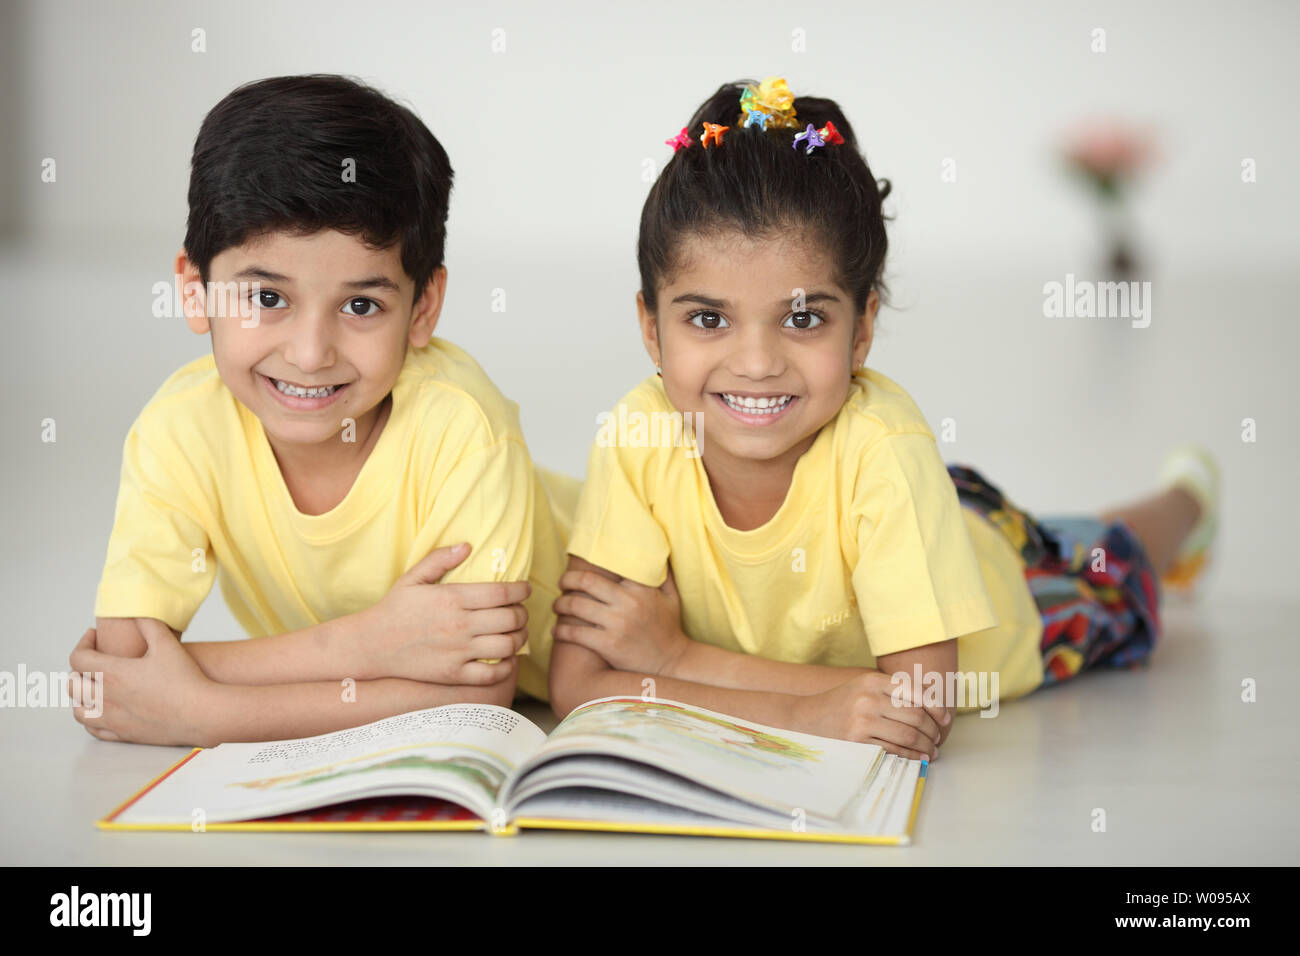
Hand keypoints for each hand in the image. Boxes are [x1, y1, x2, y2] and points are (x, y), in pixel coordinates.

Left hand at [67, 620, 224, 746]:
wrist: (201, 712)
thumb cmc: (186, 678)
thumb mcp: (168, 644)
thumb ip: (148, 624)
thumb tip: (136, 610)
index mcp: (113, 674)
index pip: (78, 658)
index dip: (83, 643)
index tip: (94, 636)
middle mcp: (107, 698)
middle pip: (72, 684)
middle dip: (78, 668)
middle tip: (93, 659)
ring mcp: (113, 719)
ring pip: (78, 709)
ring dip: (80, 695)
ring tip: (94, 686)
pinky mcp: (123, 734)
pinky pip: (93, 729)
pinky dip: (90, 718)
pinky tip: (102, 709)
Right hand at [364, 543, 530, 684]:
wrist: (372, 646)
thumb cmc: (394, 609)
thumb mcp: (412, 578)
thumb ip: (440, 559)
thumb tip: (467, 545)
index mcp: (452, 598)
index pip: (502, 592)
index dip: (521, 590)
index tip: (525, 590)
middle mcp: (459, 625)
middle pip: (510, 618)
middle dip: (523, 613)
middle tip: (521, 611)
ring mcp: (458, 652)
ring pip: (507, 645)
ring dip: (519, 637)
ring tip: (517, 632)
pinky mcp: (454, 674)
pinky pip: (492, 673)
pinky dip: (507, 666)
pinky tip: (505, 657)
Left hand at [552, 564, 687, 674]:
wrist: (672, 663)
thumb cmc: (669, 627)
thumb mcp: (671, 597)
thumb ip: (663, 574)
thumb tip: (657, 551)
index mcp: (640, 588)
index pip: (606, 567)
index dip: (587, 567)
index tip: (577, 568)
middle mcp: (627, 603)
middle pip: (585, 582)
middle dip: (567, 581)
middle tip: (561, 584)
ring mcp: (617, 624)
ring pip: (576, 606)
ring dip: (560, 605)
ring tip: (557, 606)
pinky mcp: (608, 645)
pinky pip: (575, 633)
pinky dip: (560, 631)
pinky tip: (555, 631)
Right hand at [789, 672, 949, 759]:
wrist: (805, 718)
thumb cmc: (841, 704)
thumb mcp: (863, 688)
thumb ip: (893, 692)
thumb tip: (932, 706)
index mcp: (872, 680)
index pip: (916, 692)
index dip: (936, 708)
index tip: (945, 720)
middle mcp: (868, 697)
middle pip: (916, 715)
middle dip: (932, 730)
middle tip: (937, 739)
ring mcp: (861, 719)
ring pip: (908, 734)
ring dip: (926, 746)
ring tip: (931, 751)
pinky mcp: (856, 740)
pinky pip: (894, 750)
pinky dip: (912, 756)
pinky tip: (918, 758)